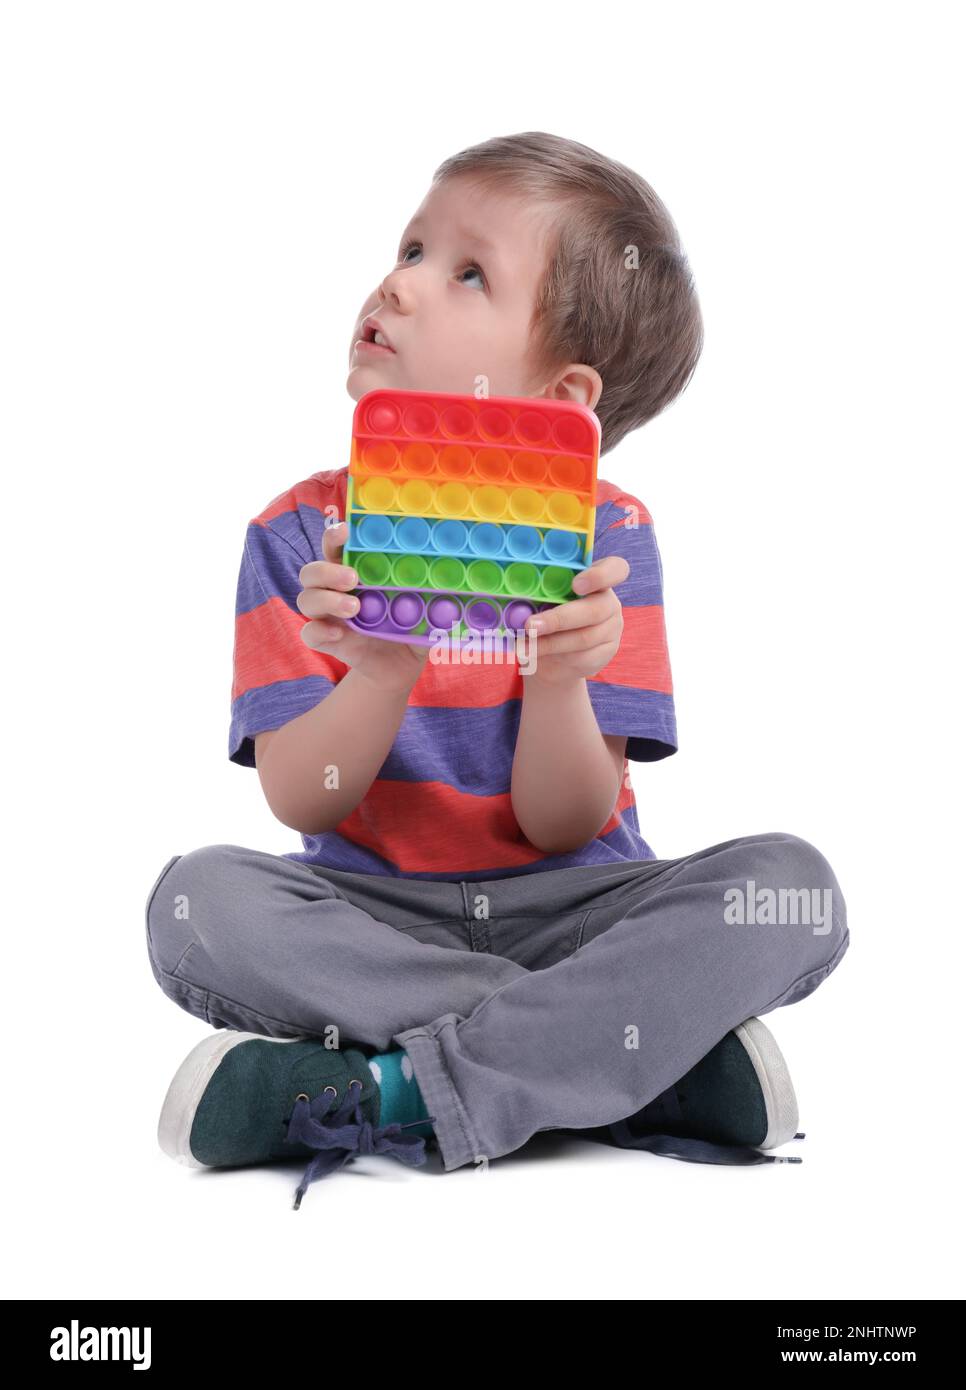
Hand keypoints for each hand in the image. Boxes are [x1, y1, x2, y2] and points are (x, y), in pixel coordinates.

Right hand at [297, 521, 429, 692]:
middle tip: (353, 577)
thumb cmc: (410, 628)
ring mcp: (328, 615)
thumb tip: (459, 592)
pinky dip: (319, 631)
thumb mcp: (426, 610)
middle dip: (328, 569)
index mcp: (355, 571)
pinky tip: (339, 634)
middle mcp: (335, 589)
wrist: (400, 667)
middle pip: (312, 571)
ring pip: (306, 599)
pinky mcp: (327, 640)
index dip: (335, 536)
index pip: (335, 547)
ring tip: (355, 606)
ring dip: (328, 599)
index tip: (346, 530)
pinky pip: (309, 633)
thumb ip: (436, 599)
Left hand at [520, 553, 629, 685]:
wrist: (553, 654)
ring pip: (584, 638)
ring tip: (523, 646)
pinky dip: (555, 656)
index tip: (576, 585)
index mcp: (596, 579)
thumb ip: (537, 592)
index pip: (615, 569)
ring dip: (549, 643)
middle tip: (530, 625)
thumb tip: (516, 592)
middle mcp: (609, 602)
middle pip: (595, 610)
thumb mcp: (541, 599)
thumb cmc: (545, 614)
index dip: (599, 576)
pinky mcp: (606, 652)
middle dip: (559, 619)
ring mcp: (611, 628)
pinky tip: (535, 655)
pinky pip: (583, 657)